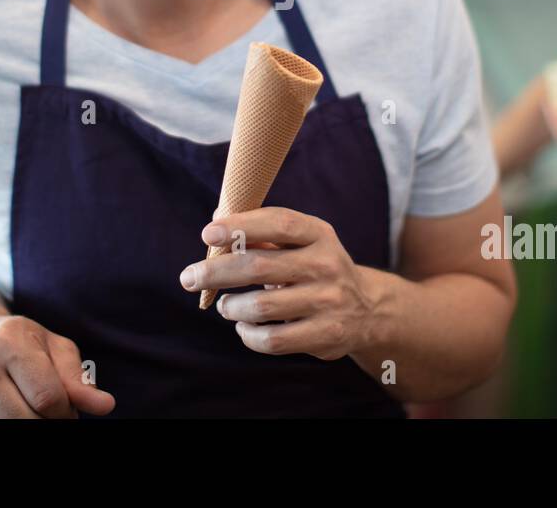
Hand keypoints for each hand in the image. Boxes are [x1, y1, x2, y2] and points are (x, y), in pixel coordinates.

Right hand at [0, 306, 115, 418]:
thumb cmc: (18, 341)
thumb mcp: (52, 347)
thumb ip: (78, 378)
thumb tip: (105, 406)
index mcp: (10, 342)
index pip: (48, 398)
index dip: (64, 413)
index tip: (65, 410)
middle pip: (25, 421)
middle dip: (45, 424)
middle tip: (48, 414)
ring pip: (0, 432)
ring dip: (20, 429)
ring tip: (25, 409)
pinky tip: (0, 412)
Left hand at [180, 207, 376, 360]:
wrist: (367, 310)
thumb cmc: (315, 268)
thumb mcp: (300, 243)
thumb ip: (261, 232)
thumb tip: (216, 218)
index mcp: (319, 234)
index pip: (279, 223)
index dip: (241, 225)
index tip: (207, 232)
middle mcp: (327, 265)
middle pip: (260, 266)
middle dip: (216, 272)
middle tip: (189, 278)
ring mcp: (329, 302)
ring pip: (262, 306)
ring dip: (232, 306)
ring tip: (224, 306)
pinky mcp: (326, 335)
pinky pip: (273, 339)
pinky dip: (248, 334)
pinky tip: (243, 326)